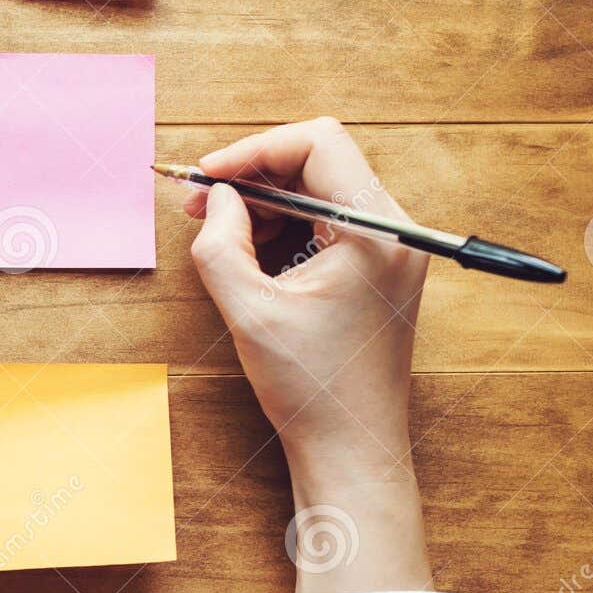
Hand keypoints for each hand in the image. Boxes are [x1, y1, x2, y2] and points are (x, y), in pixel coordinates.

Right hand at [183, 117, 431, 592]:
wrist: (352, 449)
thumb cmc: (311, 388)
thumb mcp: (249, 309)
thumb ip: (221, 243)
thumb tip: (214, 198)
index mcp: (375, 229)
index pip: (317, 142)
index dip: (254, 151)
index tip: (206, 177)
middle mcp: (393, 230)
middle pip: (319, 162)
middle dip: (254, 177)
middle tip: (198, 205)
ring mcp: (390, 251)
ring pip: (320, 192)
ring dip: (265, 204)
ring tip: (218, 234)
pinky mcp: (378, 272)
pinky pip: (327, 225)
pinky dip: (284, 230)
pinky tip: (250, 256)